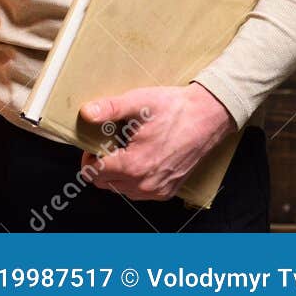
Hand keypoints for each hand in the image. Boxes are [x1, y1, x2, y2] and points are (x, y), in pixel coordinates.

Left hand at [80, 83, 236, 200]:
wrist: (208, 117)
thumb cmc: (175, 109)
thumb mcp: (138, 102)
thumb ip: (109, 109)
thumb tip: (86, 112)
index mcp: (133, 165)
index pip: (94, 173)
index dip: (88, 157)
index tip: (94, 145)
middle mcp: (145, 184)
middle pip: (105, 183)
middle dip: (100, 166)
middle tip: (108, 146)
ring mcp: (158, 190)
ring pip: (121, 189)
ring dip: (116, 174)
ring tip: (124, 151)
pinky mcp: (169, 190)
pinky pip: (139, 192)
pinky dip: (133, 180)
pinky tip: (139, 159)